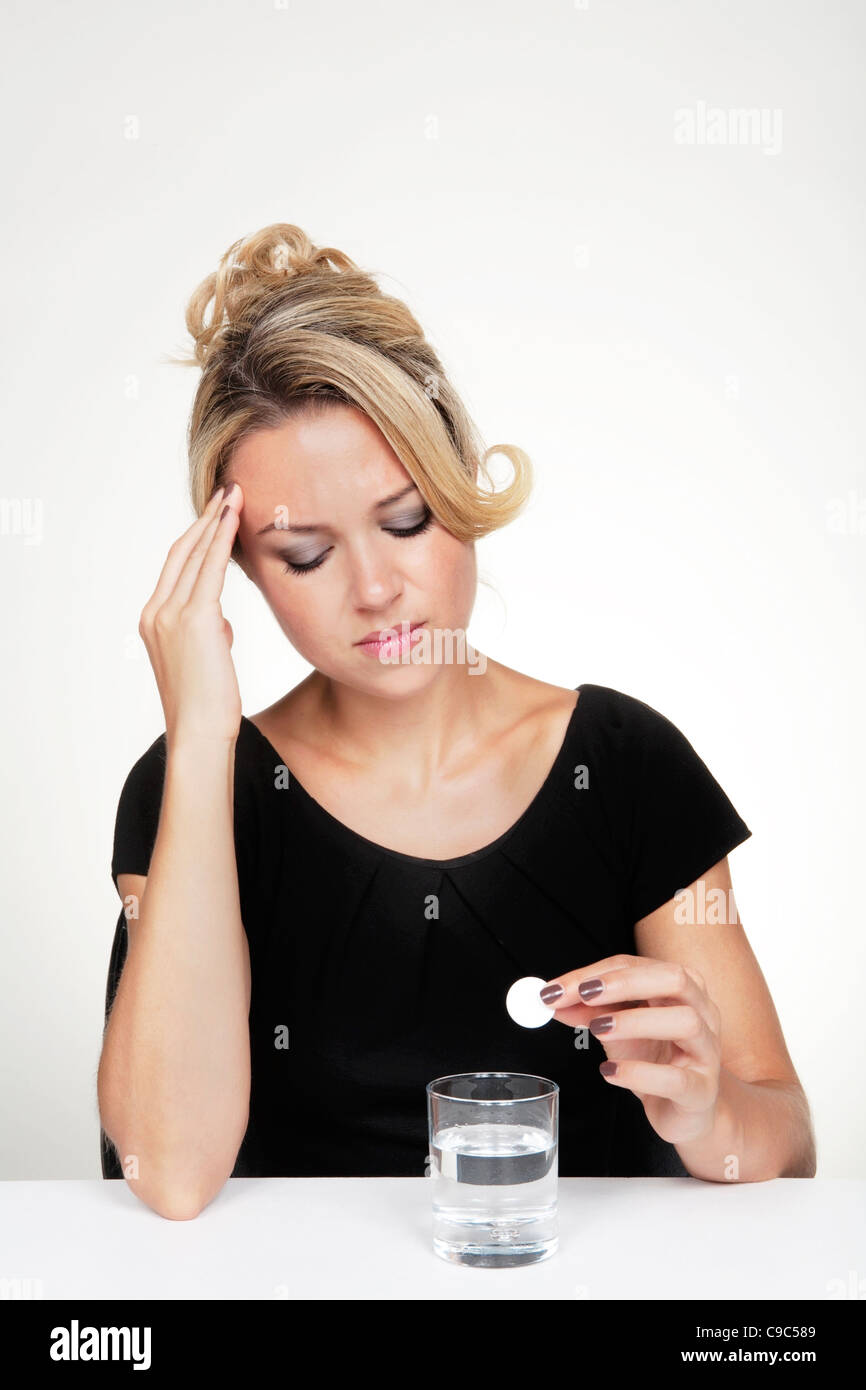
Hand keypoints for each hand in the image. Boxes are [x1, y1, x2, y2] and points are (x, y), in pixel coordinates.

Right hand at [138, 483, 243, 747]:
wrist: (199, 732)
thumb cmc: (207, 706)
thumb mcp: (205, 661)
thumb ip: (209, 635)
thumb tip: (220, 623)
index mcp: (154, 620)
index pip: (176, 568)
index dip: (196, 538)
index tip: (215, 516)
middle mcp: (156, 612)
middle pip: (182, 552)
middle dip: (205, 520)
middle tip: (226, 493)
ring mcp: (171, 614)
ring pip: (195, 554)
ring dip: (216, 521)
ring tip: (235, 496)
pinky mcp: (194, 619)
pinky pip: (210, 569)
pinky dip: (221, 539)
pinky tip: (234, 518)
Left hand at [541, 953, 721, 1144]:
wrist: (684, 1111)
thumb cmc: (655, 1060)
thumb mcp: (619, 1031)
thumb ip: (590, 1011)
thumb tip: (553, 999)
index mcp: (681, 988)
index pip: (637, 966)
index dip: (596, 973)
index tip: (557, 989)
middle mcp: (702, 1012)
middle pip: (674, 979)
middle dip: (626, 982)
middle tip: (585, 994)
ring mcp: (707, 1052)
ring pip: (685, 1021)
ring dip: (636, 1020)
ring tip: (597, 1029)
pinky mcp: (701, 1091)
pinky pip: (676, 1078)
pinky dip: (640, 1073)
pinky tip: (611, 1072)